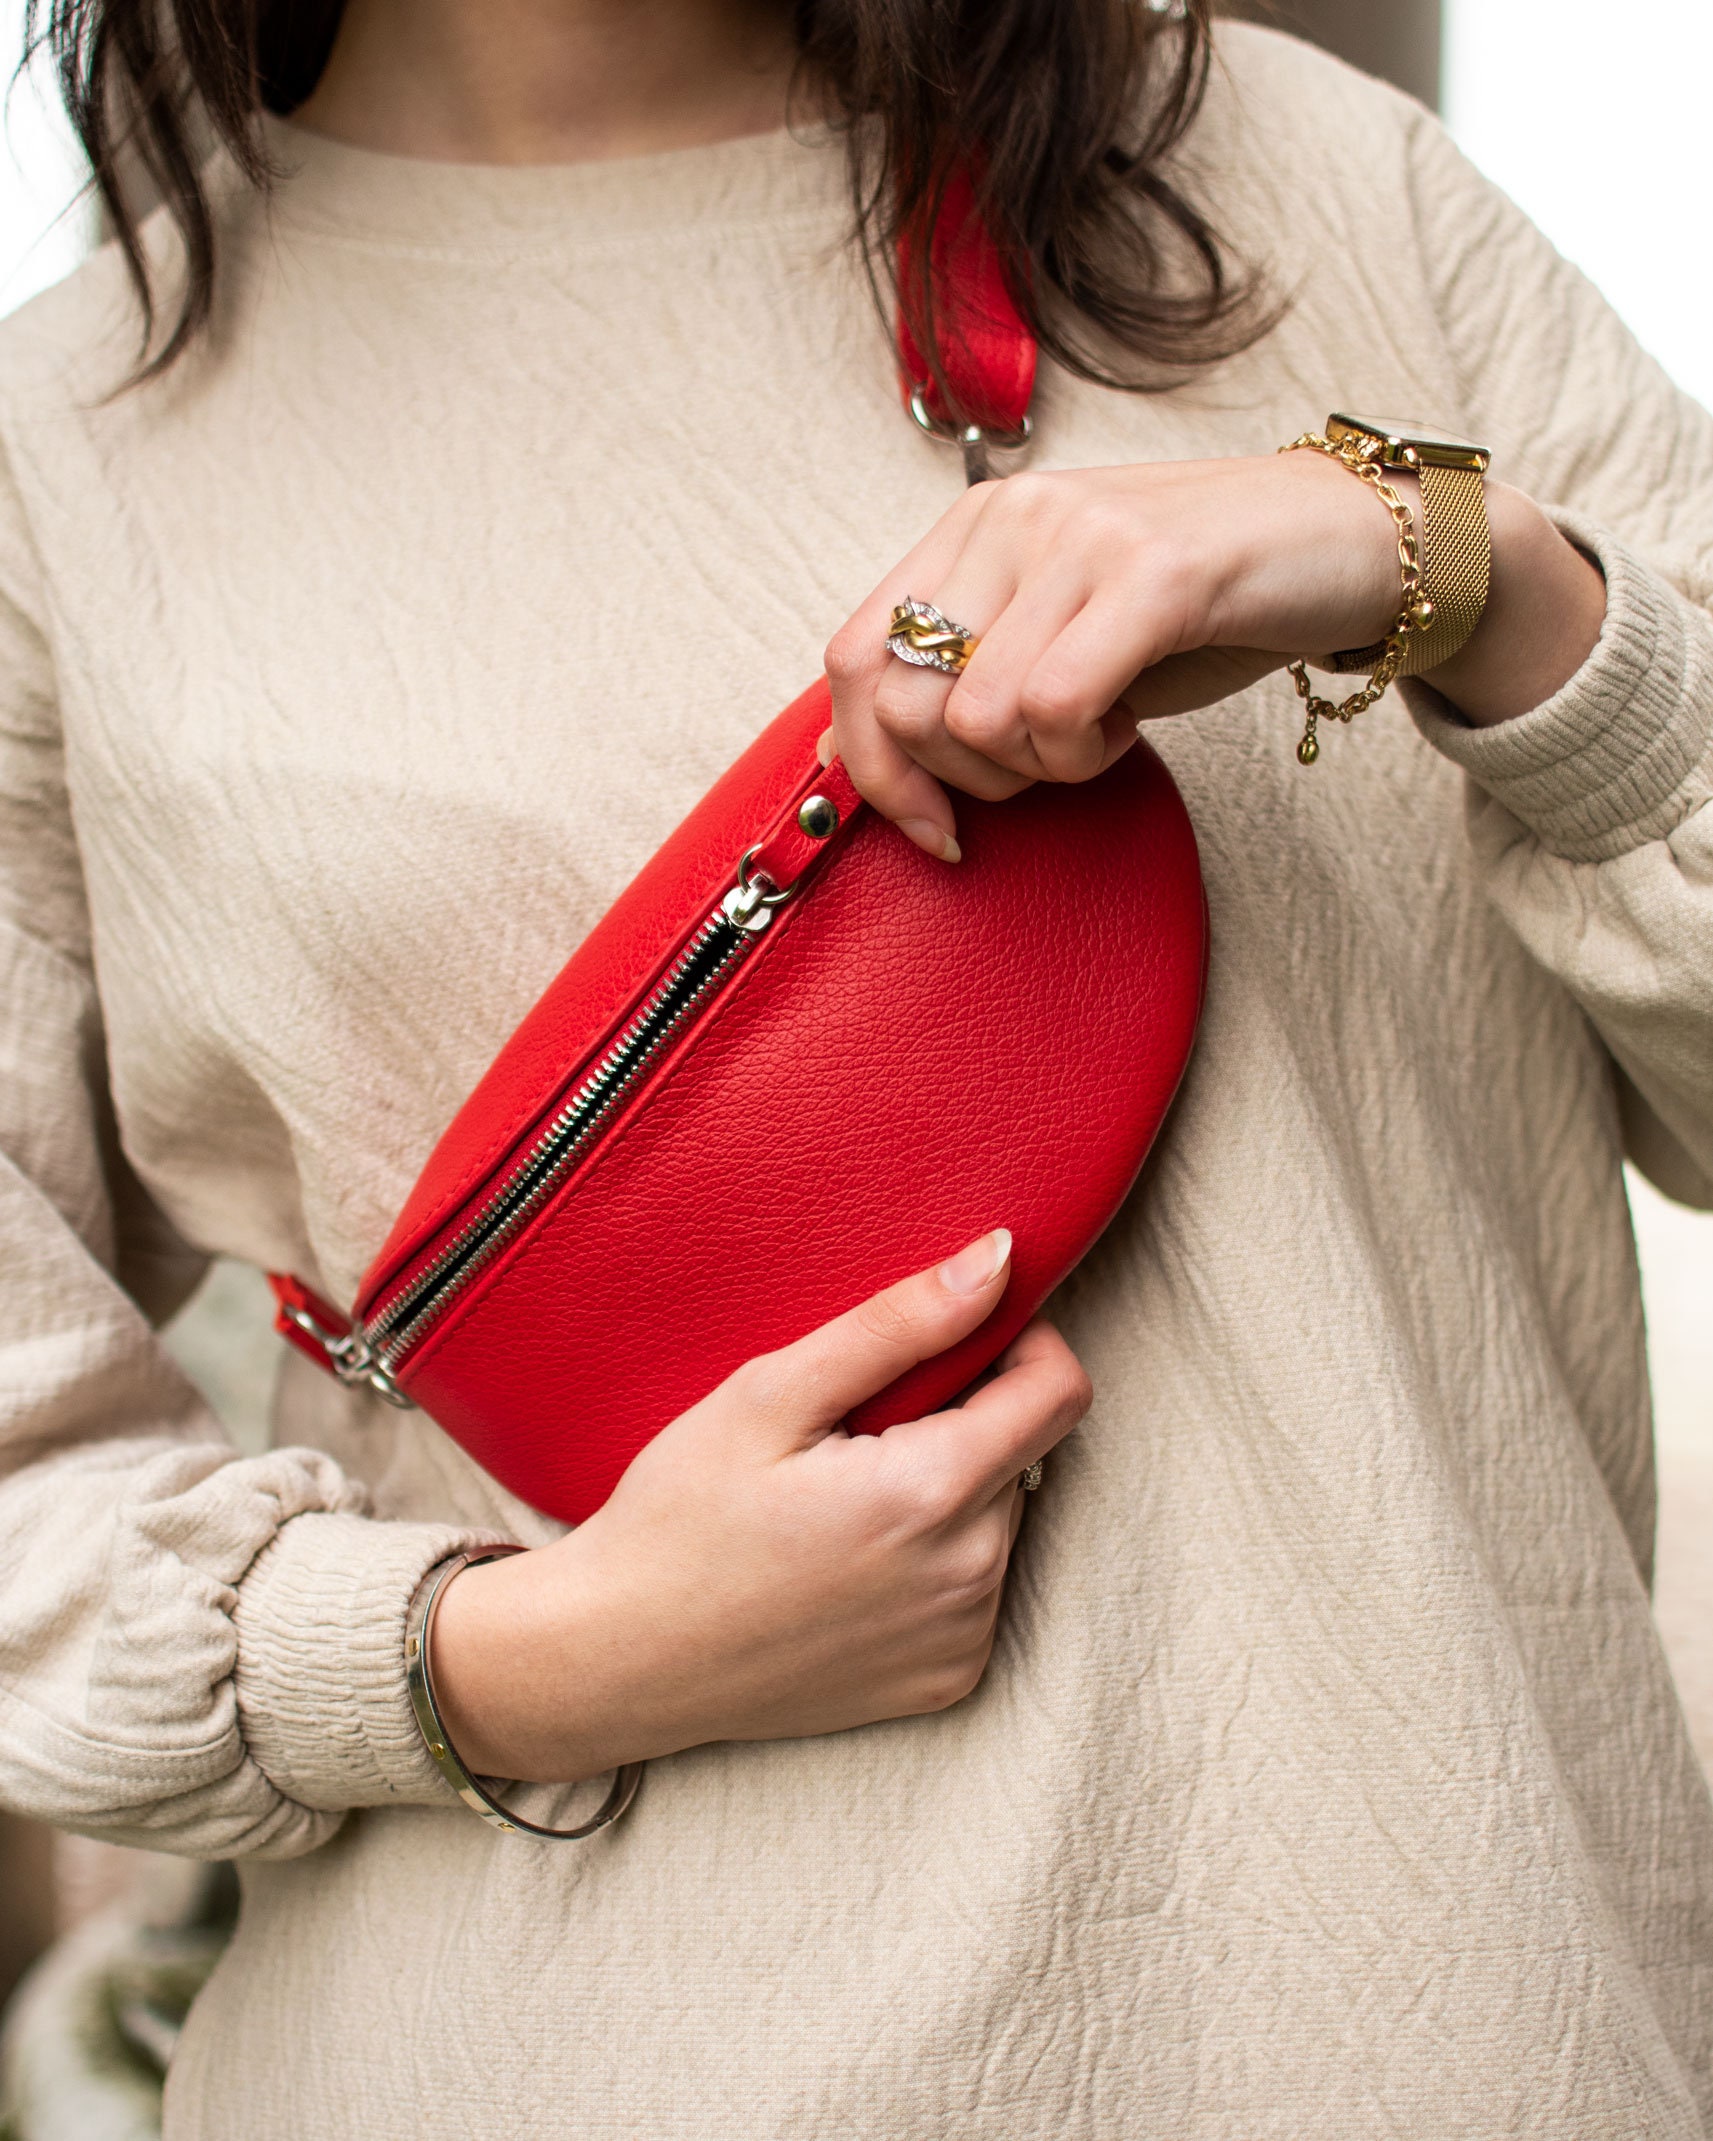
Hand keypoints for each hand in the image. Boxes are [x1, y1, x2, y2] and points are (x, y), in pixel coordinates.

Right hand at [430, 1229, 1089, 1782]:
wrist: (619, 1659)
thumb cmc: (679, 1518)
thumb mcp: (771, 1394)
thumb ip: (900, 1324)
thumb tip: (1002, 1259)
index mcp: (932, 1493)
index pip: (1060, 1391)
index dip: (1021, 1343)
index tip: (951, 1341)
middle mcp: (970, 1575)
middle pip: (1025, 1452)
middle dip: (965, 1418)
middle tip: (856, 1428)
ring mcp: (962, 1638)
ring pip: (1001, 1517)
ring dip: (950, 1489)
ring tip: (840, 1498)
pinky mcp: (947, 1681)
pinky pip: (977, 1588)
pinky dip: (935, 1559)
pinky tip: (848, 1559)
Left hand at [825, 453, 1606, 859]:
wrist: (1343, 541)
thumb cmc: (1199, 605)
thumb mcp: (1060, 632)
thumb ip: (969, 674)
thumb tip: (869, 758)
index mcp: (971, 528)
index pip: (850, 658)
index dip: (870, 766)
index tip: (931, 826)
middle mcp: (1009, 517)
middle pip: (903, 701)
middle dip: (966, 777)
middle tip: (1046, 766)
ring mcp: (1077, 537)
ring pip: (979, 717)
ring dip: (1042, 766)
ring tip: (1102, 731)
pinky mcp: (1151, 572)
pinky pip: (1057, 706)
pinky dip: (1086, 752)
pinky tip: (1127, 725)